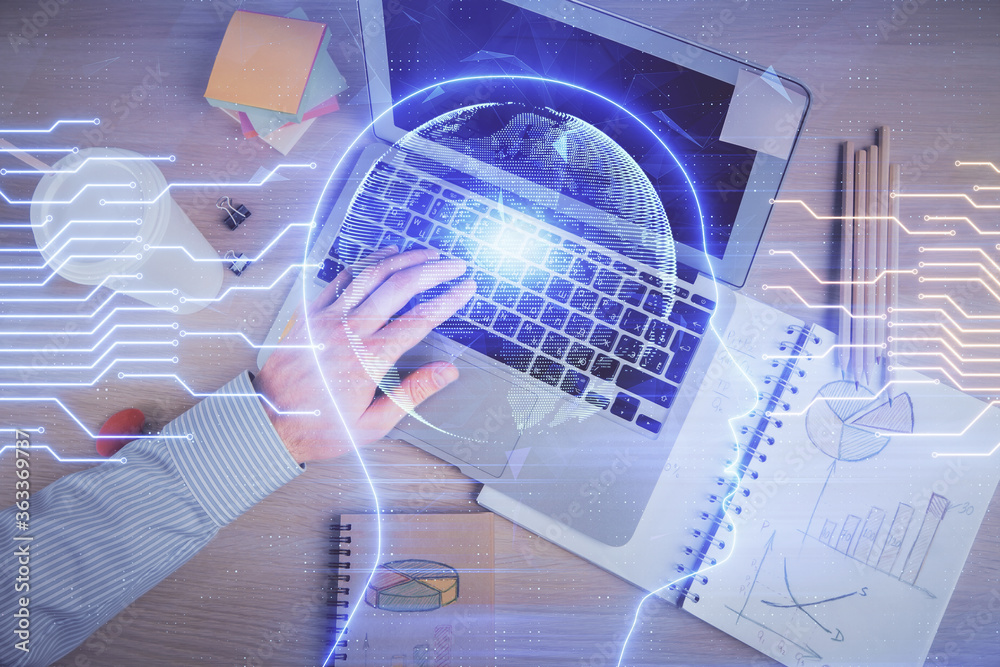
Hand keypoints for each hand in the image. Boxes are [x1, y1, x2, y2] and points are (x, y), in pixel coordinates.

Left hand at [252, 247, 474, 462]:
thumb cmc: (320, 428)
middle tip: (454, 265)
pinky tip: (382, 258)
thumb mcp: (373, 424)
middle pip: (400, 287)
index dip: (449, 299)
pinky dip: (365, 265)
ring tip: (425, 254)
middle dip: (433, 270)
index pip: (420, 319)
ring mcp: (327, 319)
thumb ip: (413, 393)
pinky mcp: (309, 315)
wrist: (268, 422)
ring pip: (371, 275)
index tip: (466, 288)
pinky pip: (340, 280)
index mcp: (369, 359)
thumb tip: (447, 372)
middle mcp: (349, 332)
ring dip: (402, 259)